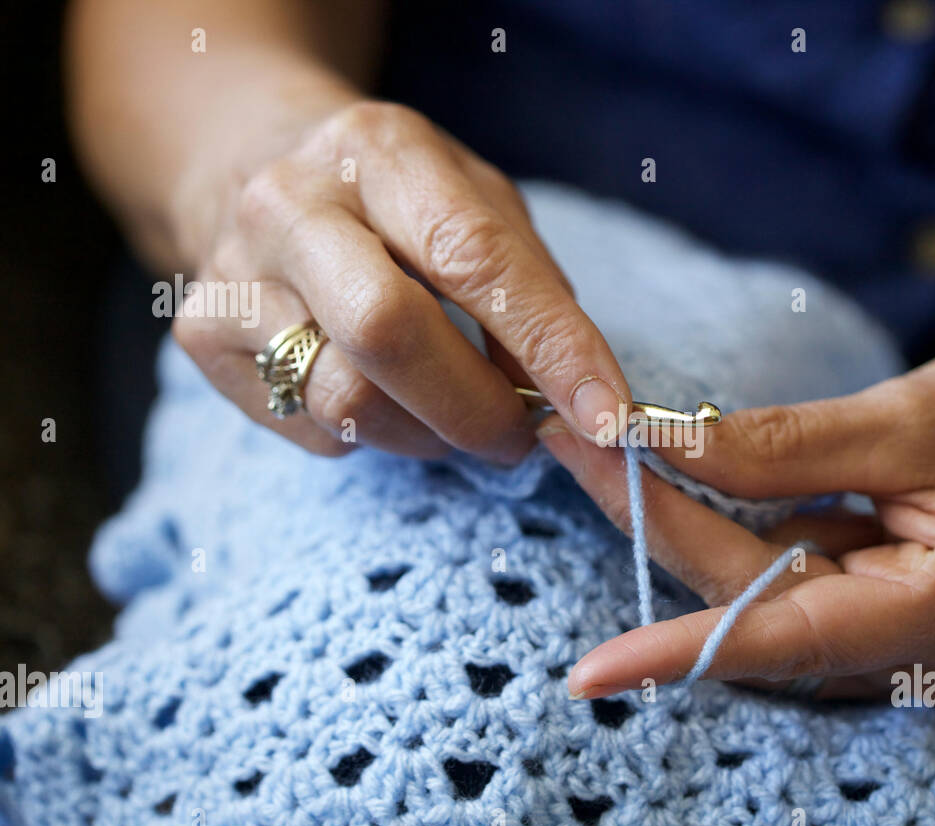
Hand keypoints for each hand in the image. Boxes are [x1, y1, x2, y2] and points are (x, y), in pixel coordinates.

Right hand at [172, 100, 629, 461]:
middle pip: (389, 332)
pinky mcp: (203, 339)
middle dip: (478, 409)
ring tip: (458, 417)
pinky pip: (315, 427)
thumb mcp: (473, 202)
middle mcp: (292, 204)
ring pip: (350, 400)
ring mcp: (235, 274)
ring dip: (432, 435)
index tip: (606, 415)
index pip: (474, 256)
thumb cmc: (393, 197)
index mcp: (382, 152)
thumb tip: (573, 399)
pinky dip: (378, 435)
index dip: (550, 346)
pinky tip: (388, 398)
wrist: (248, 164)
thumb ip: (528, 288)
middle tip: (523, 438)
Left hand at [540, 336, 934, 699]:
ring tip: (612, 445)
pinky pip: (781, 575)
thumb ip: (783, 449)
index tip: (590, 674)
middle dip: (659, 523)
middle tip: (574, 443)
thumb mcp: (905, 417)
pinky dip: (732, 523)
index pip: (790, 642)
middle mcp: (917, 650)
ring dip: (685, 518)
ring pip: (756, 592)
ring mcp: (895, 634)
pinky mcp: (874, 605)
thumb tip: (664, 449)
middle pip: (755, 604)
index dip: (683, 654)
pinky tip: (693, 471)